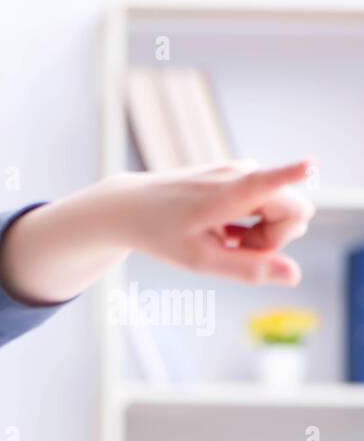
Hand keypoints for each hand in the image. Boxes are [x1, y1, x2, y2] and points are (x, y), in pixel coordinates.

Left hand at [0, 158, 316, 304]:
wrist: (130, 207)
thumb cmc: (161, 234)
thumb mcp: (199, 260)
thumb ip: (248, 268)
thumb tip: (294, 276)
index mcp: (227, 193)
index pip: (270, 181)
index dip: (294, 174)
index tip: (310, 164)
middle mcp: (240, 172)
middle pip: (295, 212)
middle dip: (275, 239)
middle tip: (233, 248)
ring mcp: (242, 169)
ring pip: (283, 210)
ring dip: (262, 232)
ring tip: (223, 239)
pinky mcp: (240, 173)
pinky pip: (269, 204)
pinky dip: (252, 223)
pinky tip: (225, 231)